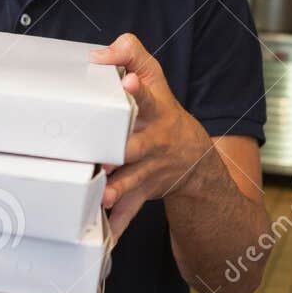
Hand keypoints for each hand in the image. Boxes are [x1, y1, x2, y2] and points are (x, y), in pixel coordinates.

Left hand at [88, 33, 213, 242]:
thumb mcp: (154, 77)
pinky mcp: (143, 192)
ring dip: (118, 190)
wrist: (195, 161)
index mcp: (156, 112)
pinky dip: (118, 226)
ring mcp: (150, 170)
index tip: (129, 84)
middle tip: (101, 152)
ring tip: (104, 194)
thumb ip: (130, 54)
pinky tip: (105, 238)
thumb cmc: (163, 113)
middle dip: (119, 151)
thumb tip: (97, 55)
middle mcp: (154, 142)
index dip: (138, 90)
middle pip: (133, 146)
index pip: (147, 97)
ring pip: (132, 182)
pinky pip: (130, 212)